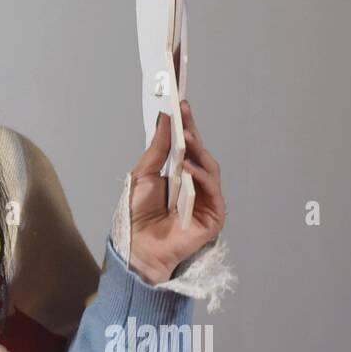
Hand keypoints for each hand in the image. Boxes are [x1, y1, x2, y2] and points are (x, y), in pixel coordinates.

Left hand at [126, 100, 226, 284]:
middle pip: (201, 154)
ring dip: (198, 152)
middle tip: (185, 115)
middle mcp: (196, 185)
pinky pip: (212, 192)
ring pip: (210, 169)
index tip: (181, 105)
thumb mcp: (144, 174)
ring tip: (186, 138)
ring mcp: (207, 200)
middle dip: (193, 133)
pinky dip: (201, 177)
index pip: (188, 147)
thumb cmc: (138, 215)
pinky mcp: (213, 217)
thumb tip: (165, 120)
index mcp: (180, 174)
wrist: (137, 246)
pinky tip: (188, 168)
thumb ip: (157, 149)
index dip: (186, 126)